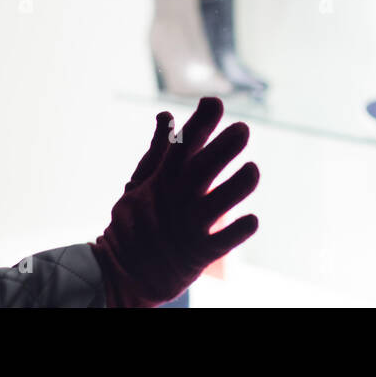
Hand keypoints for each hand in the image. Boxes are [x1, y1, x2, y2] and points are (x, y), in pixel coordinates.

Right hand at [90, 96, 258, 306]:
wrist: (122, 274)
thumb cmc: (136, 222)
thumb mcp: (139, 184)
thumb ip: (157, 151)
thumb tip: (166, 115)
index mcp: (162, 180)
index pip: (183, 145)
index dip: (200, 123)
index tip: (215, 102)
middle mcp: (176, 200)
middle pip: (202, 169)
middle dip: (223, 148)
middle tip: (243, 129)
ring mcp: (187, 226)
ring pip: (217, 203)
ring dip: (237, 186)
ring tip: (252, 169)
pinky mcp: (200, 254)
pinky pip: (222, 241)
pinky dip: (237, 230)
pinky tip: (252, 219)